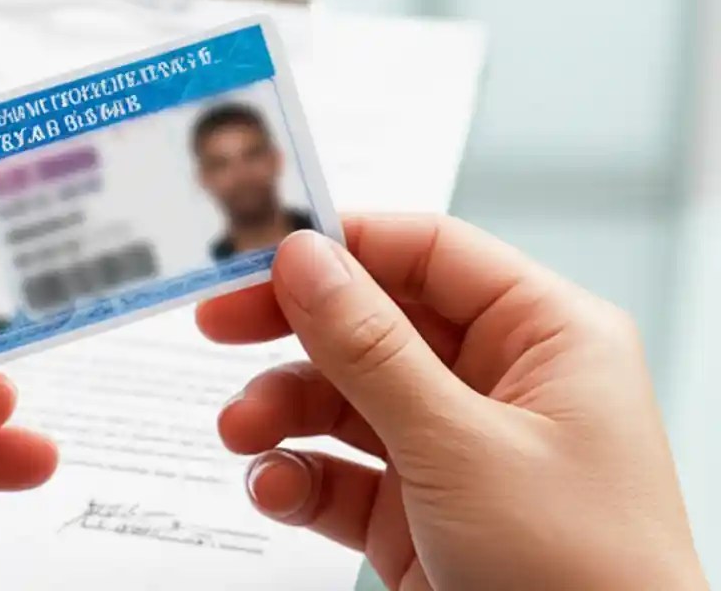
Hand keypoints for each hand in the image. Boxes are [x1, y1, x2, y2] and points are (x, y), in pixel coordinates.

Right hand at [198, 216, 705, 589]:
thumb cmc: (583, 577)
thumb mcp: (460, 448)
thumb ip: (370, 349)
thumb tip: (306, 259)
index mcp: (545, 337)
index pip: (428, 252)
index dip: (343, 245)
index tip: (260, 256)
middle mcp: (500, 384)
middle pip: (374, 323)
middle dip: (294, 333)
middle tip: (220, 325)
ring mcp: (455, 450)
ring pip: (346, 399)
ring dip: (284, 411)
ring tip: (243, 433)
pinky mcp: (420, 513)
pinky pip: (341, 473)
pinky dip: (300, 477)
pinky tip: (277, 488)